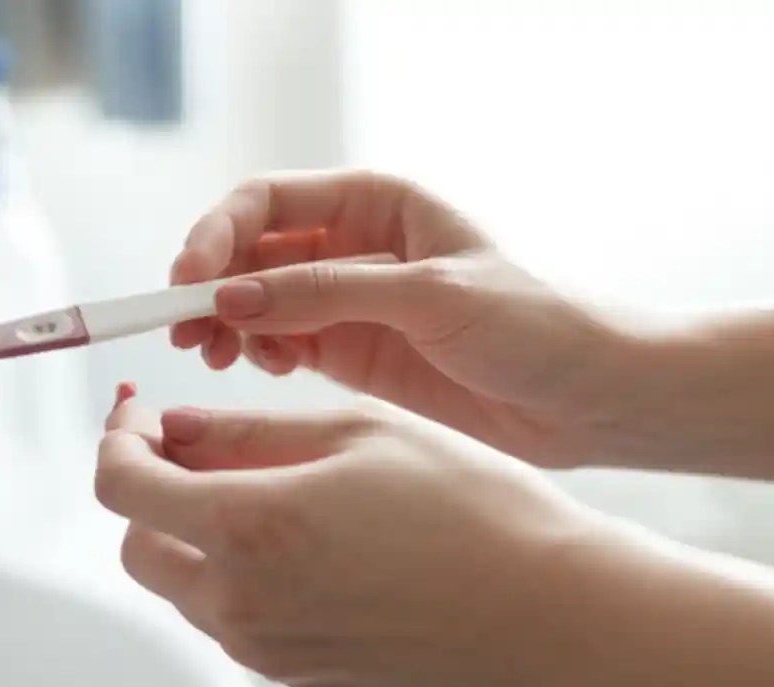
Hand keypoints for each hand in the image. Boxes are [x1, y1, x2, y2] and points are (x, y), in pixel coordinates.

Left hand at [98, 392, 600, 686]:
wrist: (548, 611)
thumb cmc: (474, 511)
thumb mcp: (356, 431)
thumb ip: (246, 431)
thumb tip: (175, 427)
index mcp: (249, 527)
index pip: (121, 487)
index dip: (117, 442)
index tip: (137, 418)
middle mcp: (243, 602)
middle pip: (138, 546)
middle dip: (150, 492)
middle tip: (195, 448)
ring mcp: (270, 649)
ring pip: (183, 586)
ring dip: (194, 534)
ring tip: (265, 487)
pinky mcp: (300, 674)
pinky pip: (236, 619)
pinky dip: (239, 574)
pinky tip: (303, 538)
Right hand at [170, 170, 622, 466]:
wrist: (587, 397)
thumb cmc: (533, 323)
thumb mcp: (430, 295)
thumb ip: (328, 293)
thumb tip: (231, 300)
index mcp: (377, 202)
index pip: (268, 201)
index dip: (218, 235)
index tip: (190, 281)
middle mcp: (355, 245)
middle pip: (252, 252)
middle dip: (212, 287)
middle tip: (187, 333)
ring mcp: (348, 301)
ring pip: (257, 301)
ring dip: (227, 324)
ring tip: (216, 358)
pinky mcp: (352, 352)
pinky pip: (281, 343)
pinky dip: (259, 353)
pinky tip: (266, 369)